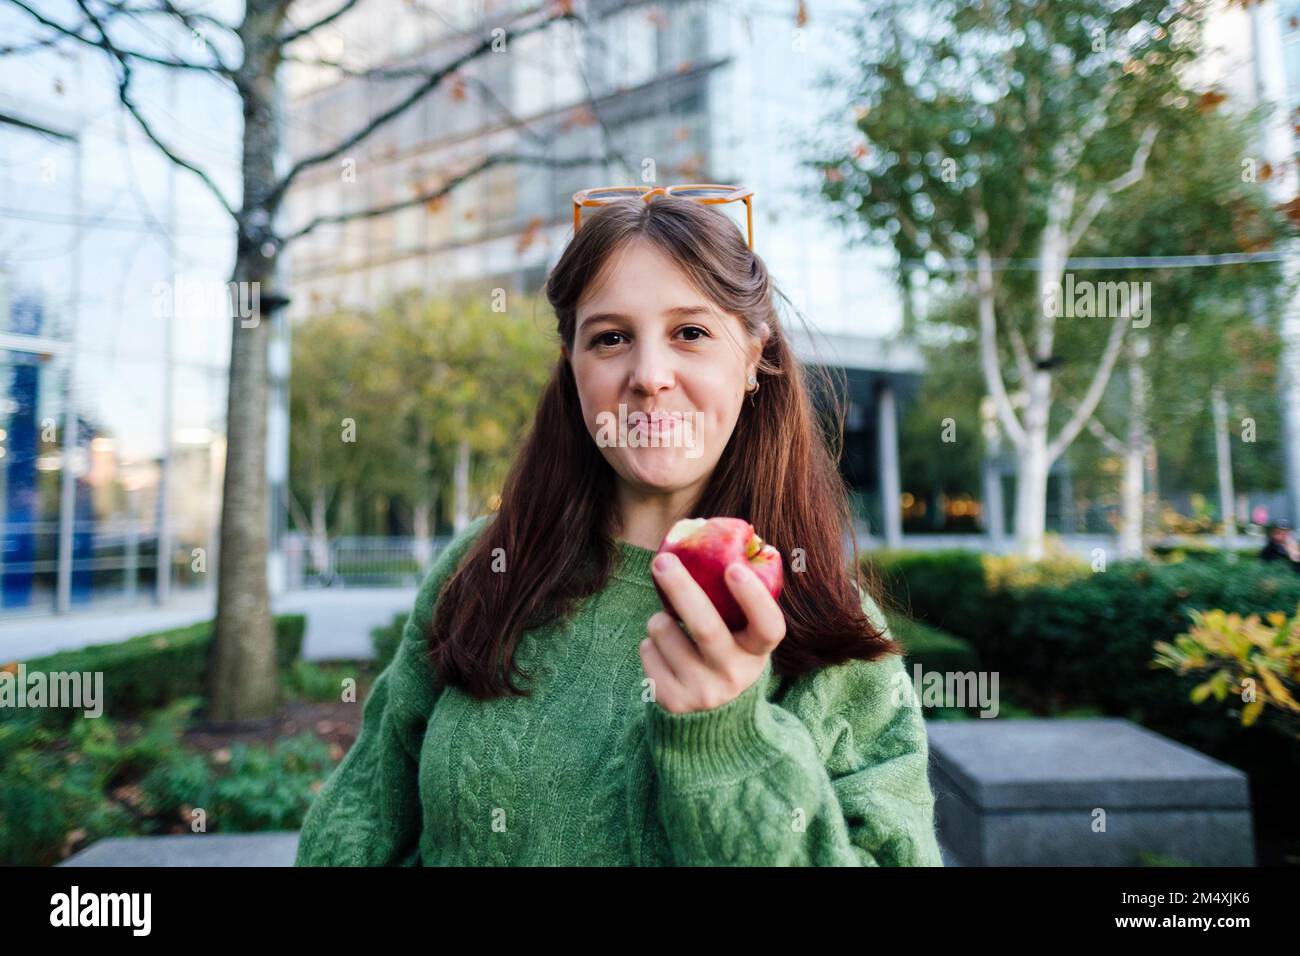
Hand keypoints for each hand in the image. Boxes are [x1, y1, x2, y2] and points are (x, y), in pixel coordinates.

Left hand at [640, 552, 786, 714]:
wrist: (710, 710)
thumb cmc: (724, 645)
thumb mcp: (739, 628)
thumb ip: (732, 592)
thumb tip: (714, 527)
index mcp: (758, 650)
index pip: (768, 626)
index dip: (753, 598)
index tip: (734, 567)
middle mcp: (736, 674)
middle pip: (706, 629)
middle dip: (682, 589)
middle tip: (662, 561)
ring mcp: (704, 692)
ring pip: (665, 633)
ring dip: (659, 618)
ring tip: (671, 624)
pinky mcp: (673, 702)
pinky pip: (647, 651)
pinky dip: (649, 641)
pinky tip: (665, 651)